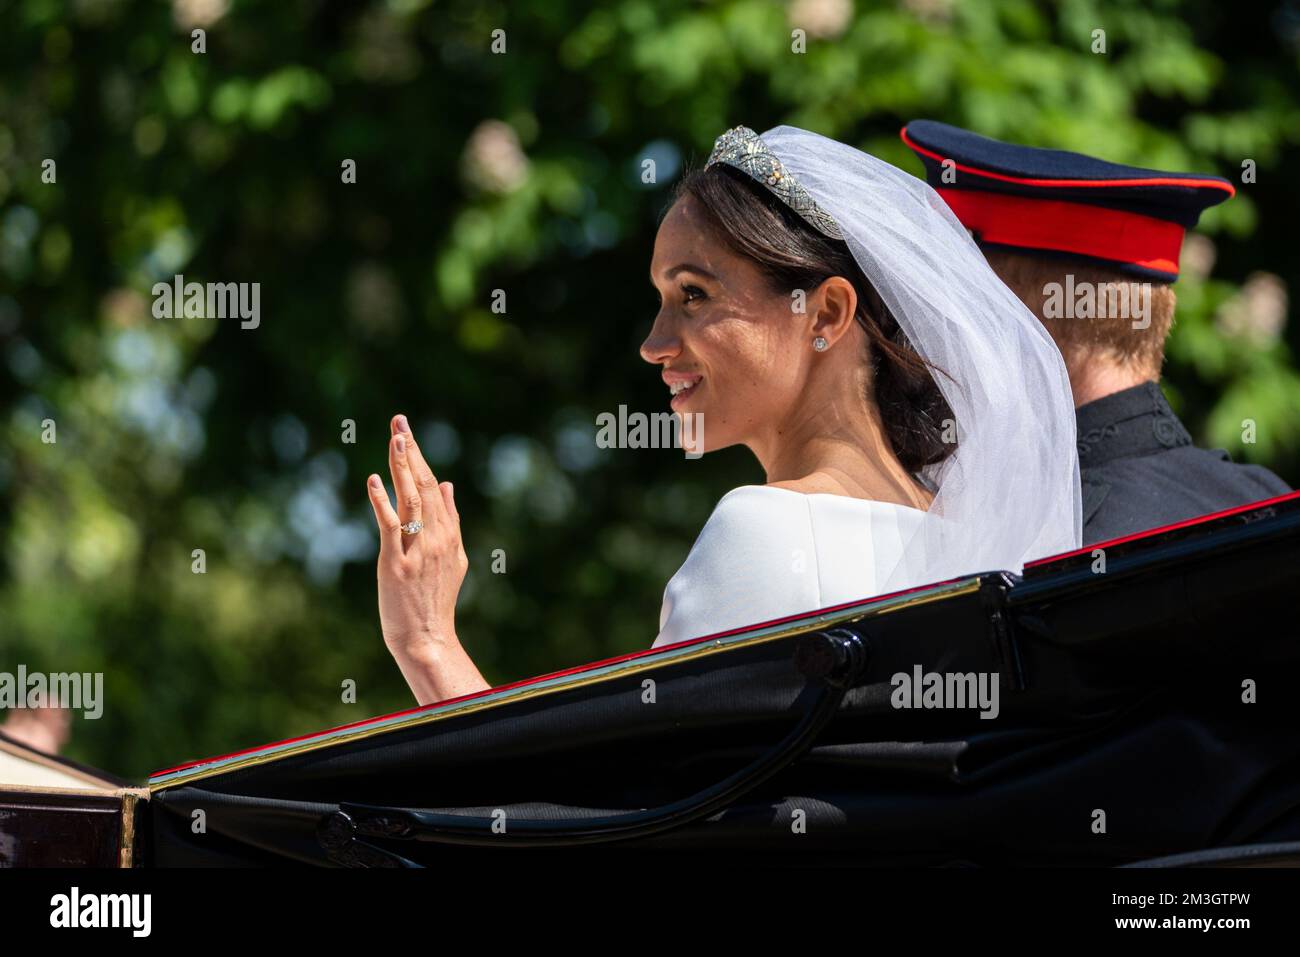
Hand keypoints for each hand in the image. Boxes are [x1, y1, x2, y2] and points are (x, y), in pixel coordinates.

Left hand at [365, 414, 467, 660]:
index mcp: (448, 534)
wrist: (428, 638)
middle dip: (411, 452)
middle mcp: (436, 537)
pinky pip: (390, 526)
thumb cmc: (435, 600)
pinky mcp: (396, 564)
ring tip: (396, 438)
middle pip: (423, 486)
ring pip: (410, 500)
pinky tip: (375, 480)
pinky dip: (382, 502)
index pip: (432, 486)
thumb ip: (451, 520)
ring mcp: (417, 551)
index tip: (406, 431)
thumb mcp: (453, 557)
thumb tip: (447, 484)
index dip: (418, 457)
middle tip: (399, 422)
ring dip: (402, 467)